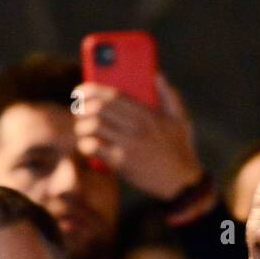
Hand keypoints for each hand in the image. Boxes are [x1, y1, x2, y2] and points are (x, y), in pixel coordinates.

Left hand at [74, 77, 205, 200]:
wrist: (180, 183)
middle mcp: (137, 128)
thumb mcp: (181, 120)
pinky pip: (94, 148)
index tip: (81, 90)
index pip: (113, 95)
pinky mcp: (121, 163)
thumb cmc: (180, 150)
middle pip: (99, 108)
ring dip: (81, 126)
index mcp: (148, 114)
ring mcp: (128, 145)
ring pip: (93, 126)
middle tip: (78, 110)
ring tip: (82, 128)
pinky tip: (87, 145)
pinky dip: (85, 145)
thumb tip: (159, 76)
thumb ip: (170, 96)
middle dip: (82, 107)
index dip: (91, 89)